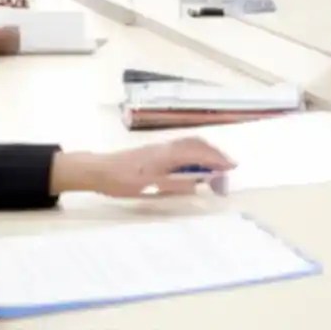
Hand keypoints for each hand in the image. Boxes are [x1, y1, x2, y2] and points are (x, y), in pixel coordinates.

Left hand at [50, 138, 235, 197]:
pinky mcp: (155, 150)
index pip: (200, 154)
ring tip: (215, 166)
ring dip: (206, 152)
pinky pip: (182, 147)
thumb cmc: (123, 181)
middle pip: (197, 144)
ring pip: (190, 144)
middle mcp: (167, 147)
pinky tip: (193, 164)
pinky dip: (195, 152)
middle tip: (228, 168)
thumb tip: (201, 183)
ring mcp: (160, 147)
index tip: (231, 169)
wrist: (98, 170)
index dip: (217, 161)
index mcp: (168, 155)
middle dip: (215, 154)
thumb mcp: (151, 187)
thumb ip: (177, 184)